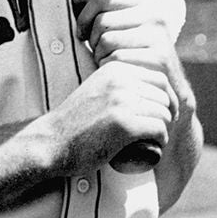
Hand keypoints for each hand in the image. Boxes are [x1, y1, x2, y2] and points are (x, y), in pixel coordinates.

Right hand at [40, 60, 175, 175]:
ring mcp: (121, 101)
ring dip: (162, 130)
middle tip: (156, 132)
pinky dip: (159, 142)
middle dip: (165, 115)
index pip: (159, 78)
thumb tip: (158, 86)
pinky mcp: (123, 124)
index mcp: (115, 69)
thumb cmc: (76, 123)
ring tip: (149, 141)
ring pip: (164, 113)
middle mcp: (120, 80)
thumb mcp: (98, 90)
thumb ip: (120, 84)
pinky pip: (159, 130)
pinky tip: (147, 148)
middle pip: (164, 95)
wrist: (50, 144)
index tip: (159, 116)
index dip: (164, 98)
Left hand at [73, 0, 183, 85]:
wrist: (166, 86)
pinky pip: (116, 59)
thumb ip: (101, 12)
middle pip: (101, 22)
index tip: (82, 33)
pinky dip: (109, 68)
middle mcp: (155, 15)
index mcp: (145, 3)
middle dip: (92, 40)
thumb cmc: (136, 54)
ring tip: (108, 62)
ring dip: (99, 56)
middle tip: (99, 52)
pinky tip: (116, 73)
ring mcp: (158, 36)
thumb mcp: (122, 27)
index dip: (84, 17)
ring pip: (106, 41)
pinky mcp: (158, 58)